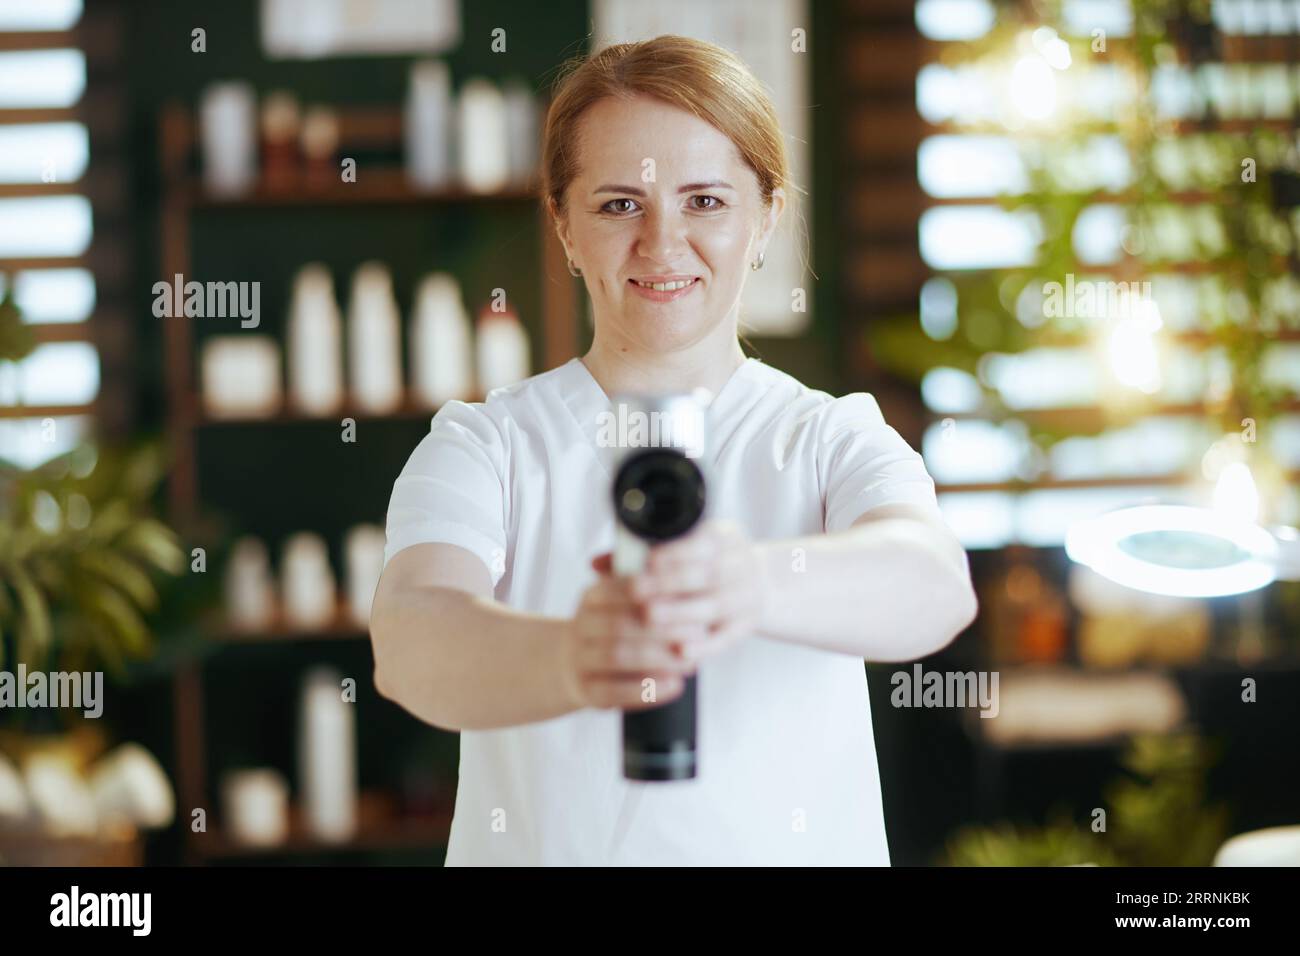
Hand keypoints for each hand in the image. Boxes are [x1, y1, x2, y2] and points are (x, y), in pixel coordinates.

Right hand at [560, 553, 706, 710]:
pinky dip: (648, 691)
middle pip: (620, 623)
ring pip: (617, 656)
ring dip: (658, 659)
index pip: (619, 588)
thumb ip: (651, 587)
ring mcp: (579, 659)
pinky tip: (676, 686)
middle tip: (699, 633)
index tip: (687, 597)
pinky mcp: (586, 691)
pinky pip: (614, 692)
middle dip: (662, 629)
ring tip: (691, 662)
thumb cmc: (617, 626)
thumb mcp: (626, 600)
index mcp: (592, 596)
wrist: (575, 664)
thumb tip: (690, 571)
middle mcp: (581, 625)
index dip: (652, 593)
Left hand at [627, 519, 764, 662]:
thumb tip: (596, 564)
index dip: (676, 553)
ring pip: (715, 606)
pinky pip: (727, 638)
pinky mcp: (747, 627)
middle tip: (636, 592)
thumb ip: (642, 553)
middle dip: (670, 583)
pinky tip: (681, 652)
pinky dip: (704, 646)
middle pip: (707, 574)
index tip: (648, 561)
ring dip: (681, 613)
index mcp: (725, 539)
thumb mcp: (687, 548)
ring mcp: (746, 597)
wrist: (758, 584)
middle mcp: (740, 565)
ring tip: (649, 617)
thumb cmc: (707, 564)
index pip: (704, 541)